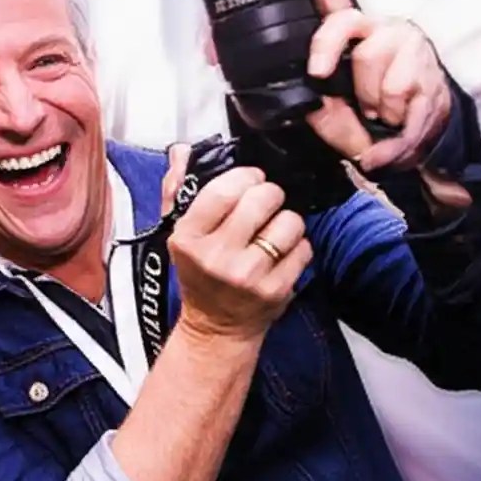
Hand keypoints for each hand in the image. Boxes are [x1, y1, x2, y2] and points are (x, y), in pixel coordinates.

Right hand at [161, 146, 312, 340]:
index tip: (250, 180)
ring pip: (289, 222)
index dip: (245, 177)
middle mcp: (217, 257)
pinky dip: (298, 246)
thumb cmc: (199, 275)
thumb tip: (182, 152)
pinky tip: (283, 253)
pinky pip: (304, 249)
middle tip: (265, 203)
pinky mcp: (276, 290)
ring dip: (287, 221)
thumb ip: (177, 189)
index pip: (223, 190)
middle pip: (262, 199)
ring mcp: (248, 276)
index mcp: (188, 238)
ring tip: (274, 230)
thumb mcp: (177, 234)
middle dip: (270, 194)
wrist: (216, 329)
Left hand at [281, 0, 451, 171]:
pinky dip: (396, 130)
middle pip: (356, 39)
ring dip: (379, 107)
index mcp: (350, 33)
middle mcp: (380, 29)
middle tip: (363, 107)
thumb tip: (297, 89)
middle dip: (356, 86)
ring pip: (382, 75)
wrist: (410, 146)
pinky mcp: (430, 70)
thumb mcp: (328, 114)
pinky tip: (397, 129)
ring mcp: (408, 46)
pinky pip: (404, 99)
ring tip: (384, 113)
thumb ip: (309, 98)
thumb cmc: (364, 123)